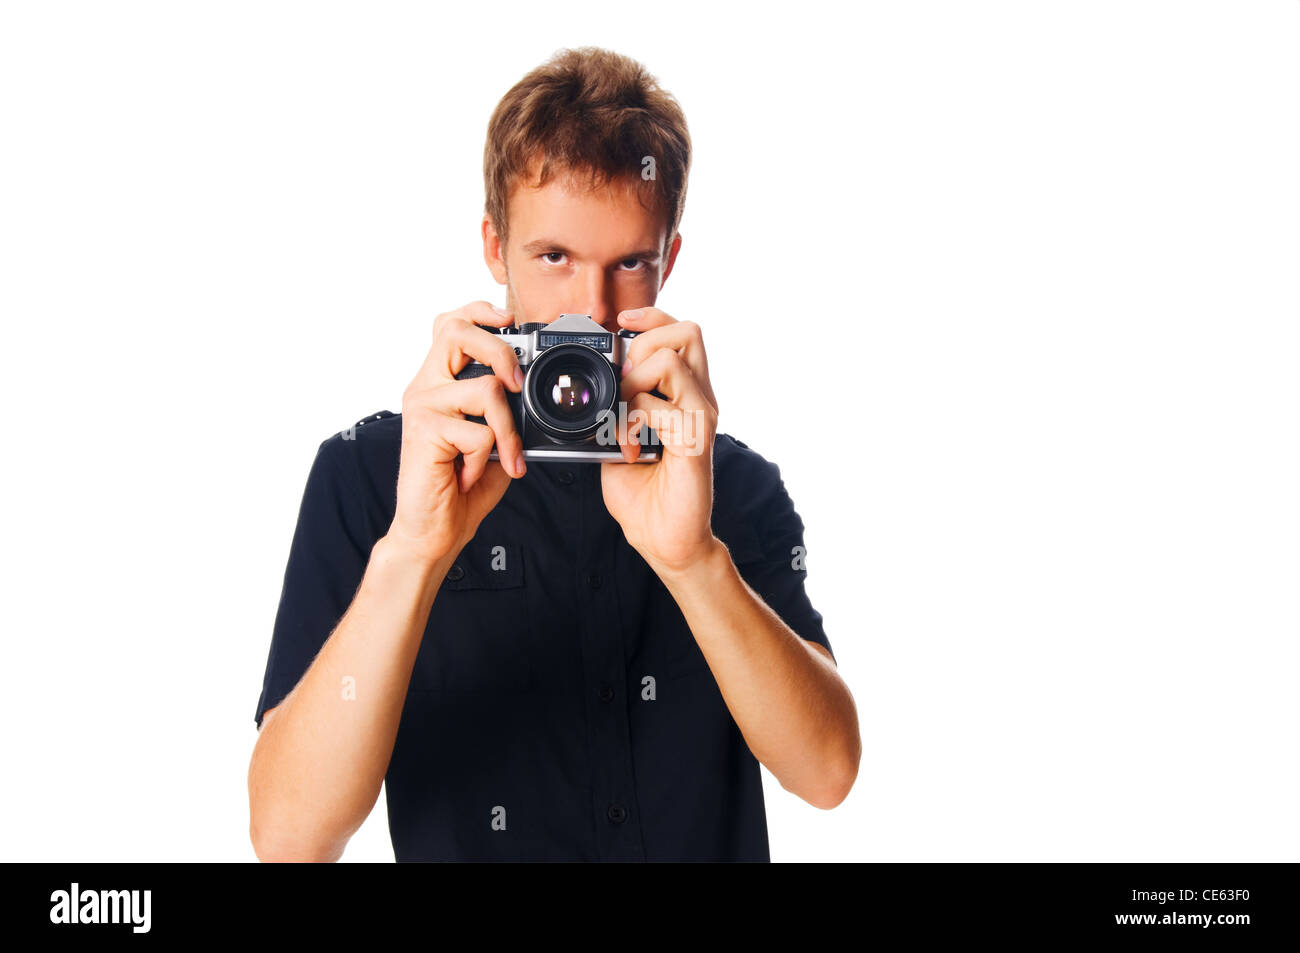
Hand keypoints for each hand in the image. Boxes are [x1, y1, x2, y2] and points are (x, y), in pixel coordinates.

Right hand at [388, 301, 526, 562]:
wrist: (434, 530)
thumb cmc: (460, 487)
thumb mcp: (492, 440)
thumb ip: (504, 410)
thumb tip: (531, 390)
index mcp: (438, 382)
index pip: (449, 325)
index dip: (478, 311)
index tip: (508, 318)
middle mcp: (424, 387)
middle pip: (458, 333)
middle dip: (500, 350)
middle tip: (517, 384)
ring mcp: (422, 407)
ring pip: (484, 388)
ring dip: (507, 430)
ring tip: (503, 459)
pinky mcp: (424, 430)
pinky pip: (479, 431)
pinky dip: (487, 458)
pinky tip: (470, 474)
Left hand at [600, 307, 721, 574]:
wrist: (665, 541)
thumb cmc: (645, 494)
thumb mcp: (618, 439)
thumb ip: (613, 408)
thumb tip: (590, 385)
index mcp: (685, 394)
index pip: (681, 331)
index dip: (652, 316)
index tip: (621, 323)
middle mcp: (700, 400)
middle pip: (688, 331)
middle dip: (644, 344)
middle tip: (624, 383)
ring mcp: (701, 420)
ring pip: (672, 362)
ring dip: (635, 384)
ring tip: (623, 419)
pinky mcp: (695, 444)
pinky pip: (662, 408)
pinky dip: (634, 422)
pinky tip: (629, 448)